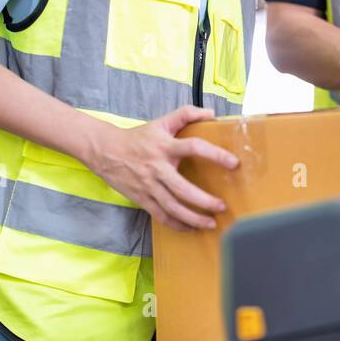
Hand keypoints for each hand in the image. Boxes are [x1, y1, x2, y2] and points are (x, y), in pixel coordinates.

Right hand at [85, 106, 238, 231]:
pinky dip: (177, 224)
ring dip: (193, 218)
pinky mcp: (142, 198)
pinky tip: (191, 228)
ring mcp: (149, 185)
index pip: (194, 147)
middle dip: (204, 200)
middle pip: (182, 188)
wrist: (105, 151)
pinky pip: (161, 216)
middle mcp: (157, 167)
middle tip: (222, 206)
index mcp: (165, 146)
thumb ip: (186, 114)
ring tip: (211, 223)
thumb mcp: (161, 122)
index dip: (215, 155)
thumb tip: (211, 113)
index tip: (234, 163)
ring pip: (172, 207)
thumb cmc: (138, 137)